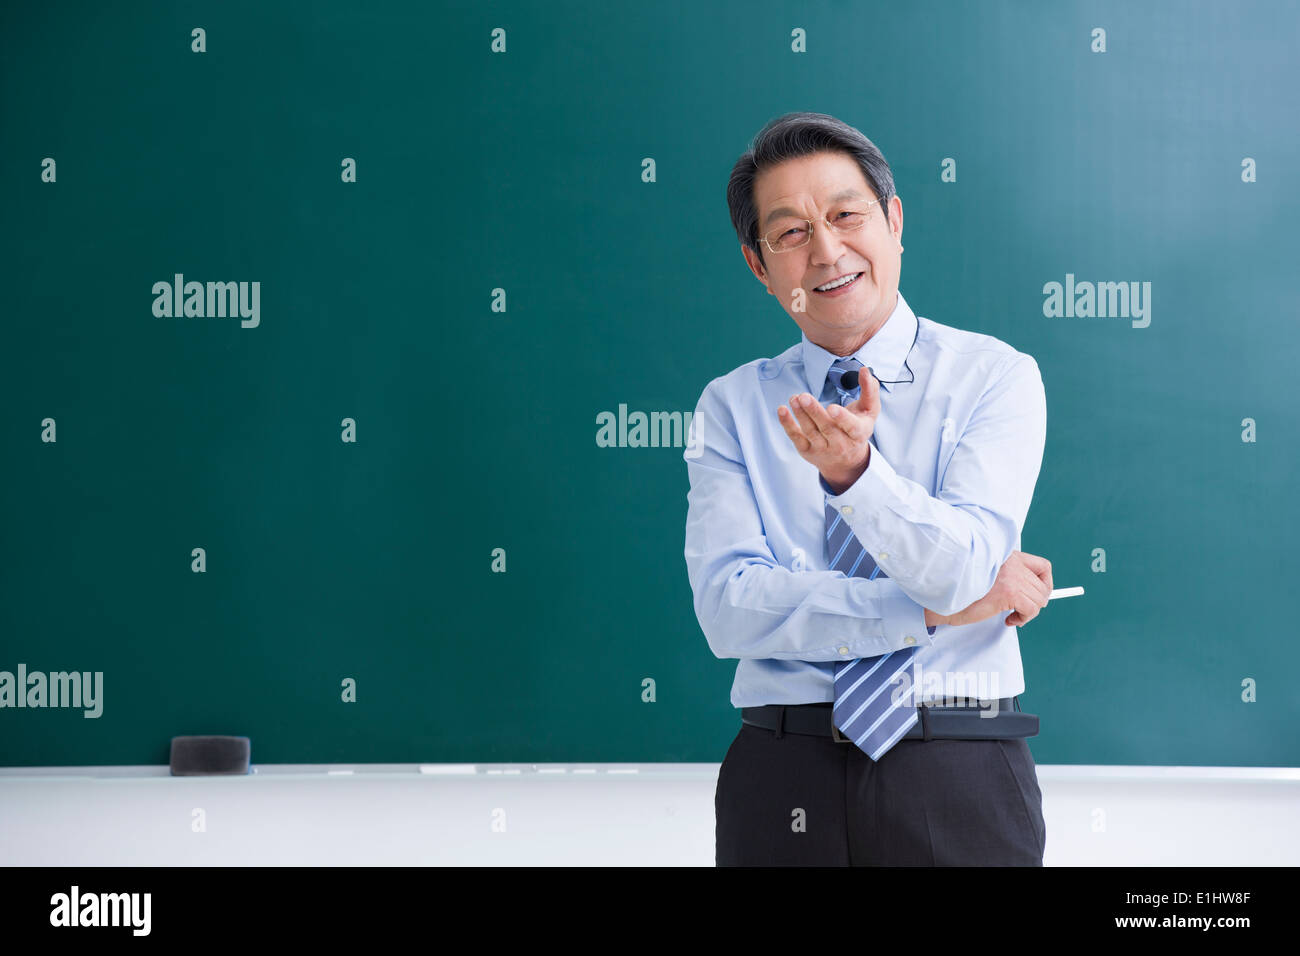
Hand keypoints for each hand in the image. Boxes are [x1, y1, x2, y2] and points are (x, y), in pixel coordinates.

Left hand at [777, 370, 880, 491]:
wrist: (846, 460)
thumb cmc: (857, 428)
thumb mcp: (869, 411)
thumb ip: (869, 390)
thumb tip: (865, 370)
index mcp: (858, 433)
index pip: (851, 427)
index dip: (842, 418)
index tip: (832, 408)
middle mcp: (841, 444)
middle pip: (826, 428)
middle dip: (814, 412)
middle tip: (804, 397)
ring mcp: (823, 449)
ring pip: (810, 431)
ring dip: (800, 414)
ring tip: (794, 398)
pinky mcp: (807, 451)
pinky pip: (796, 437)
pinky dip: (787, 424)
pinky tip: (782, 410)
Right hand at [940, 550, 1053, 627]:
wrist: (943, 598)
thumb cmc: (960, 591)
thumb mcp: (988, 576)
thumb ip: (1009, 577)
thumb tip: (1036, 594)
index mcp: (1006, 555)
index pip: (1042, 566)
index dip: (1044, 584)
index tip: (1036, 596)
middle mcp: (1012, 562)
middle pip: (1043, 585)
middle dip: (1036, 601)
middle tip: (1020, 610)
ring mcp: (1012, 576)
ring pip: (1040, 598)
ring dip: (1029, 612)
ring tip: (1012, 616)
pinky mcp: (1009, 592)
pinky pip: (1031, 609)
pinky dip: (1024, 618)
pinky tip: (1009, 620)